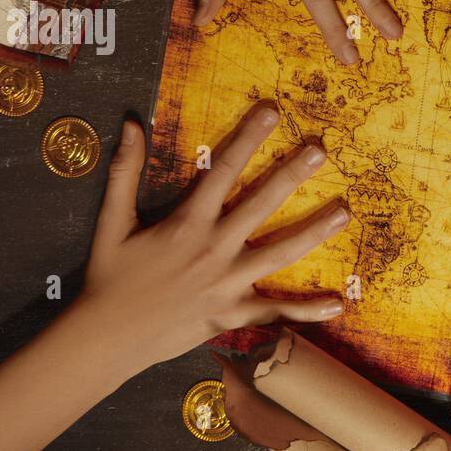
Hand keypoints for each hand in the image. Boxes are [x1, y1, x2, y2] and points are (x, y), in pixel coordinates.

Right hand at [78, 103, 349, 373]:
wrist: (106, 338)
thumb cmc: (110, 278)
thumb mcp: (111, 221)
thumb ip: (124, 172)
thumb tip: (129, 124)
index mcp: (187, 222)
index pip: (223, 170)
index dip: (248, 138)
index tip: (272, 113)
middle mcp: (213, 247)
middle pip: (261, 204)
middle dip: (292, 175)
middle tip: (321, 152)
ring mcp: (227, 283)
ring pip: (279, 253)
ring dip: (313, 232)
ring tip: (344, 213)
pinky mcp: (232, 314)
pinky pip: (274, 312)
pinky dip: (305, 311)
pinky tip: (337, 304)